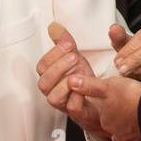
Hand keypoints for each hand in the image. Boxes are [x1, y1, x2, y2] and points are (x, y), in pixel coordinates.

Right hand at [36, 21, 108, 138]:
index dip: (53, 55)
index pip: (42, 66)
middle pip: (44, 82)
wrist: (99, 99)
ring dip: (67, 83)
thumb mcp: (74, 58)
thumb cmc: (82, 80)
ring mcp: (63, 104)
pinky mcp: (77, 113)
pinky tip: (86, 86)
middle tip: (74, 57)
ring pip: (53, 98)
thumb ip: (64, 43)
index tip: (68, 45)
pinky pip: (72, 108)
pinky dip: (79, 97)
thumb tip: (54, 27)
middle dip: (59, 67)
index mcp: (49, 77)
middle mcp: (52, 92)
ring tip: (80, 72)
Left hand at [68, 74, 140, 140]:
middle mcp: (116, 132)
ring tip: (136, 110)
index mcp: (105, 120)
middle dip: (118, 115)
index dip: (106, 106)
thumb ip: (89, 86)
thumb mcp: (107, 86)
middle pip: (114, 123)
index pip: (101, 114)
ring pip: (127, 129)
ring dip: (130, 121)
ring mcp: (131, 136)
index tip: (113, 99)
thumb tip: (71, 81)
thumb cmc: (131, 98)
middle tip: (126, 103)